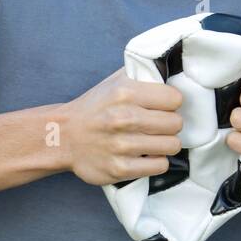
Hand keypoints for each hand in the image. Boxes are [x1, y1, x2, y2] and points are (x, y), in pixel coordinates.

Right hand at [63, 66, 183, 185]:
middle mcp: (124, 118)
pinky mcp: (120, 169)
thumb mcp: (114, 82)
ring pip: (172, 146)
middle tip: (156, 125)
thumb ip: (141, 75)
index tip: (161, 107)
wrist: (63, 136)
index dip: (170, 103)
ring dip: (164, 144)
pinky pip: (160, 166)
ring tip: (151, 140)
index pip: (175, 98)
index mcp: (125, 92)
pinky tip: (144, 155)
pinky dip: (155, 162)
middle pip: (176, 123)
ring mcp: (122, 146)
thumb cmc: (95, 108)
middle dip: (169, 124)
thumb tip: (170, 71)